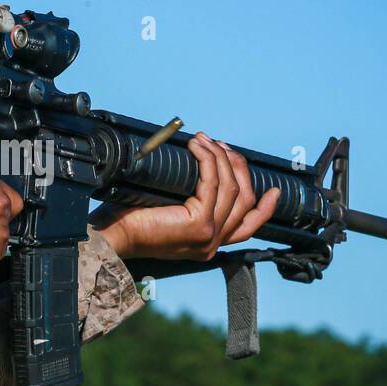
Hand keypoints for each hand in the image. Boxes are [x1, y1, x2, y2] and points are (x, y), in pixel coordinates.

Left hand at [89, 132, 279, 259]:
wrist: (113, 237)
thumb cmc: (131, 221)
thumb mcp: (170, 214)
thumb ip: (192, 204)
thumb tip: (203, 170)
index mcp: (208, 244)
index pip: (248, 227)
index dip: (265, 208)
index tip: (273, 191)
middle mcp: (212, 243)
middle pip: (244, 201)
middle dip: (239, 168)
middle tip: (224, 147)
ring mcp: (208, 235)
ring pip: (232, 188)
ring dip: (221, 158)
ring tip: (206, 141)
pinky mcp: (198, 224)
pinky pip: (212, 183)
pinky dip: (208, 160)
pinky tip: (197, 147)